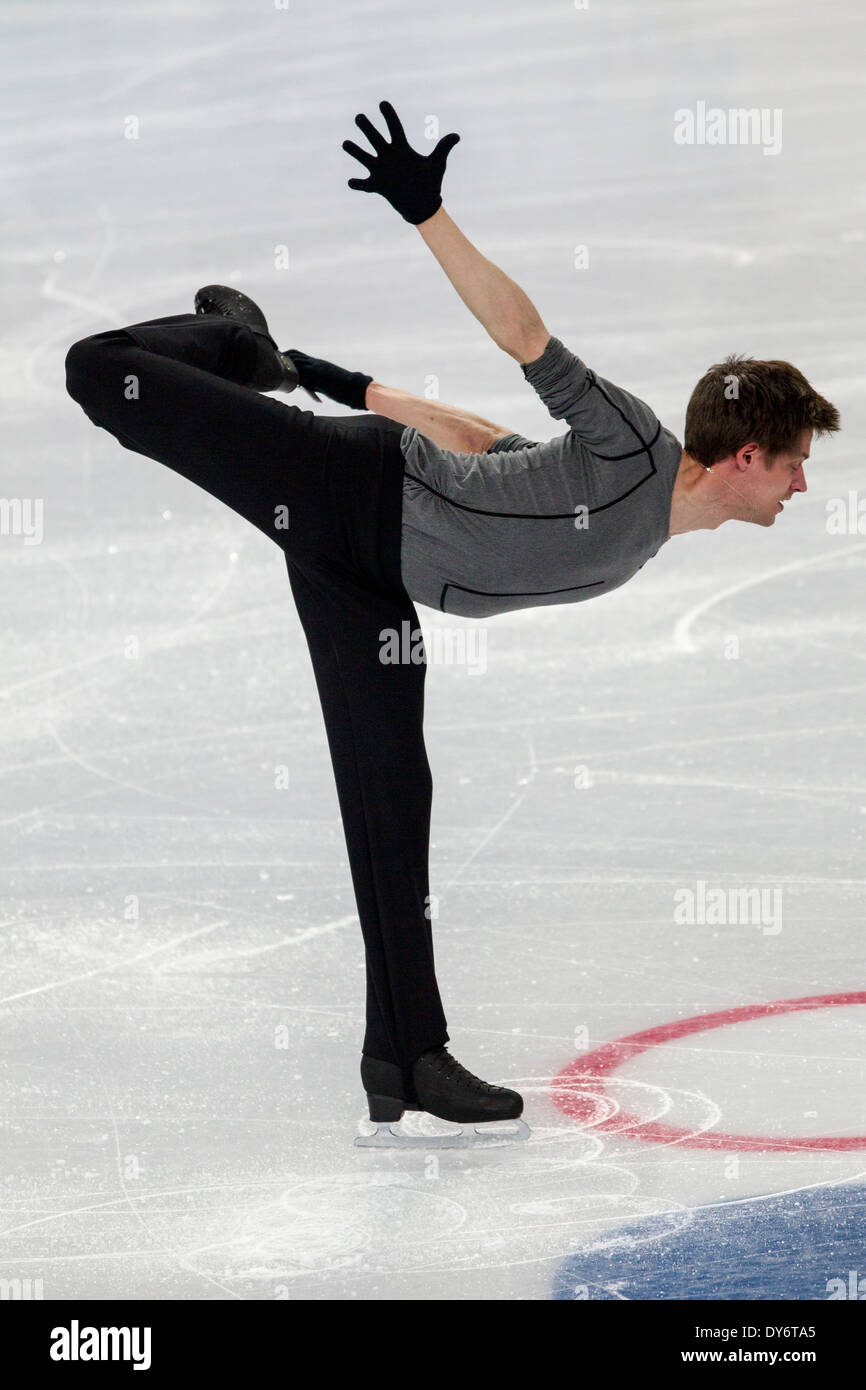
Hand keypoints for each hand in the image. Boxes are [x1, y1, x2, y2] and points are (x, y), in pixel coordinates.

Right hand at [342, 99, 460, 224]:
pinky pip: (364, 184)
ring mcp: (381, 171)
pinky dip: (357, 184)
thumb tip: (457, 136)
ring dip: (355, 151)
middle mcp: (388, 157)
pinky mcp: (377, 186)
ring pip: (364, 157)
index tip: (382, 103)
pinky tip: (351, 181)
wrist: (423, 205)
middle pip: (375, 138)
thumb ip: (443, 148)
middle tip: (359, 117)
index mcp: (402, 149)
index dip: (389, 116)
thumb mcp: (437, 164)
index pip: (395, 128)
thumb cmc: (431, 182)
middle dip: (367, 128)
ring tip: (345, 143)